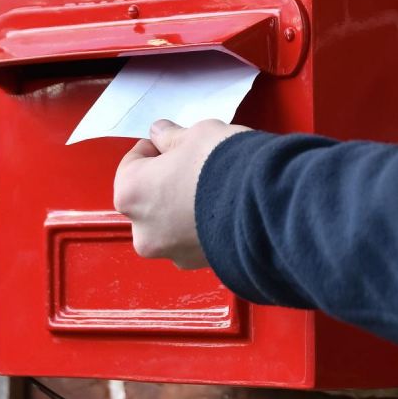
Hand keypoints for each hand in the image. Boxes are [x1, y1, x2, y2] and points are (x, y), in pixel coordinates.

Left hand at [113, 118, 249, 268]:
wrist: (267, 205)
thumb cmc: (221, 165)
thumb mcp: (194, 134)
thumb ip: (171, 136)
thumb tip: (160, 133)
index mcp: (130, 194)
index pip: (132, 163)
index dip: (155, 149)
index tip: (174, 143)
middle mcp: (143, 231)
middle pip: (149, 198)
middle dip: (167, 181)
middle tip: (194, 164)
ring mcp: (172, 253)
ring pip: (170, 223)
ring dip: (184, 207)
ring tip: (214, 187)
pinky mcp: (199, 265)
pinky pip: (193, 240)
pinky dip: (202, 225)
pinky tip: (224, 207)